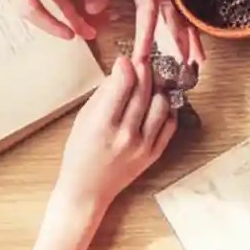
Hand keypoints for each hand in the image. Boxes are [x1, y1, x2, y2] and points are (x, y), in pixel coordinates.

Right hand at [54, 56, 176, 208]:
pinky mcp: (154, 154)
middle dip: (144, 70)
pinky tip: (156, 104)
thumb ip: (104, 94)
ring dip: (156, 89)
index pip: (123, 85)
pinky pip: (169, 123)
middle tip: (141, 63)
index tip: (126, 59)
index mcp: (103, 125)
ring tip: (148, 84)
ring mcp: (143, 145)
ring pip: (162, 103)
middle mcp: (126, 135)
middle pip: (144, 91)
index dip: (127, 66)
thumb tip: (122, 70)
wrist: (87, 190)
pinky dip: (165, 109)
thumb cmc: (79, 153)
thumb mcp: (83, 119)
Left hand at [86, 0, 204, 62]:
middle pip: (175, 17)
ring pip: (180, 11)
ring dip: (188, 34)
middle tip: (191, 69)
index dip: (147, 39)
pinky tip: (186, 30)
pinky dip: (183, 20)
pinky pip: (176, 1)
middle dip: (183, 44)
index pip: (148, 14)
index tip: (143, 61)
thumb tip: (93, 11)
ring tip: (197, 58)